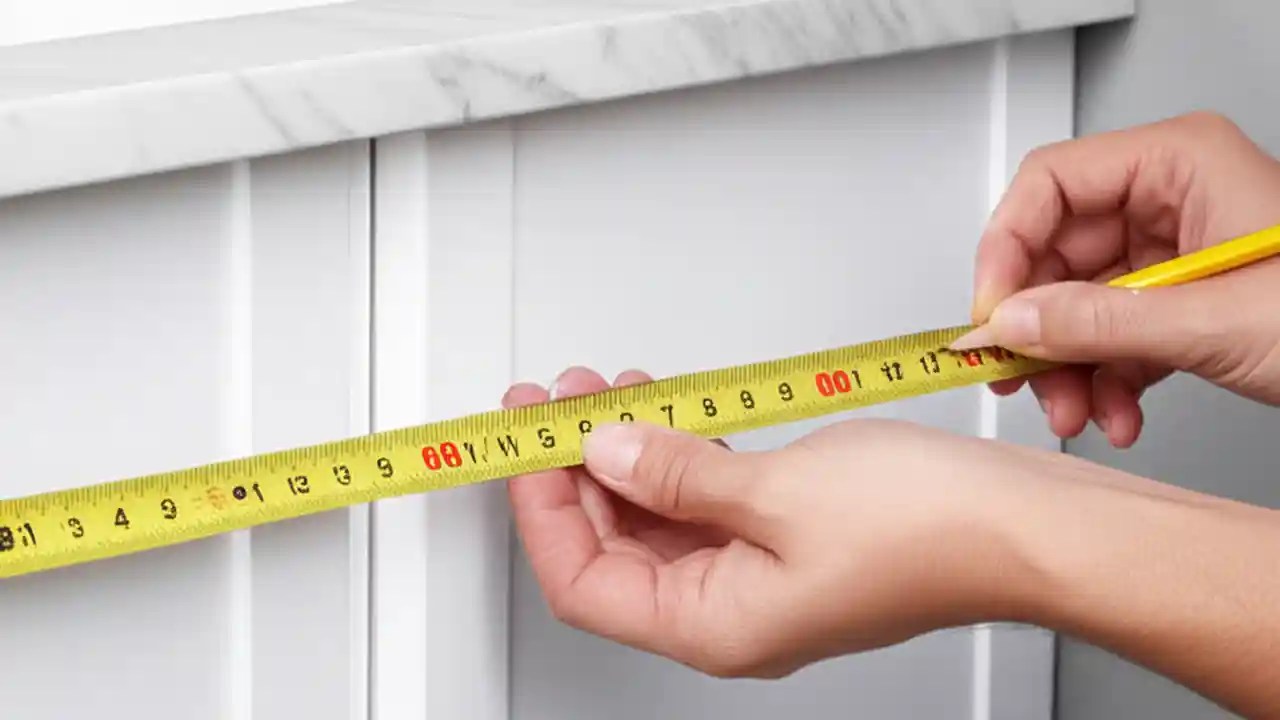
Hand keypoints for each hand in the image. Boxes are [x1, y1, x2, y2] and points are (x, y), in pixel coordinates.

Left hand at [503, 366, 1050, 677]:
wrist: (1026, 524)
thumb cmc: (932, 529)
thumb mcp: (776, 491)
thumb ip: (675, 474)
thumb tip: (605, 453)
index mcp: (715, 625)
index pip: (585, 583)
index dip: (543, 511)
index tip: (525, 447)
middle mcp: (730, 610)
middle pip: (613, 547)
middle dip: (577, 469)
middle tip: (554, 407)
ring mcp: (759, 572)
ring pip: (656, 516)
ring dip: (624, 453)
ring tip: (601, 393)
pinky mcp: (786, 534)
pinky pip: (705, 498)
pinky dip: (676, 454)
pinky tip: (668, 411)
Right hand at [956, 111, 1279, 447]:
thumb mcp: (1215, 319)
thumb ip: (1102, 319)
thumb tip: (1012, 320)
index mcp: (1178, 164)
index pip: (1051, 183)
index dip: (1007, 247)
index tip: (991, 311)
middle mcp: (1168, 200)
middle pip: (1056, 253)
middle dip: (1039, 327)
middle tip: (1019, 375)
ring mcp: (1172, 252)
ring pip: (1078, 303)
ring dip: (1069, 367)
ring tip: (1076, 413)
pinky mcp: (1179, 301)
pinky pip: (1112, 334)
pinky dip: (1105, 381)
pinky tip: (1117, 414)